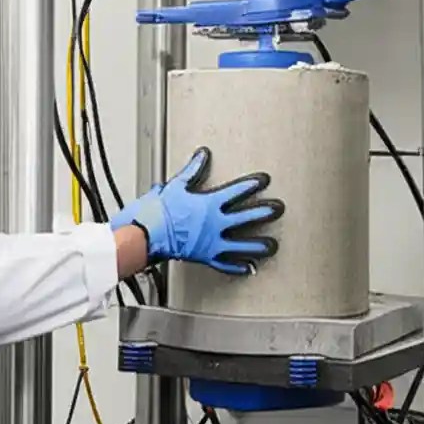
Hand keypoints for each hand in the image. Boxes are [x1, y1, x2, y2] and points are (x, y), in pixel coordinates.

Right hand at [109, 147, 283, 274]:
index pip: (236, 192)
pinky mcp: (205, 257)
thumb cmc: (156, 214)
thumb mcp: (175, 186)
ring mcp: (211, 243)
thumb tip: (202, 155)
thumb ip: (193, 171)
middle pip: (246, 218)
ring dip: (259, 246)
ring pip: (241, 246)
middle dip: (265, 213)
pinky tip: (249, 268)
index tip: (265, 180)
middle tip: (279, 209)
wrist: (144, 237)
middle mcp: (214, 225)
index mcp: (208, 205)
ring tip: (273, 246)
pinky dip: (237, 268)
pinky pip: (224, 264)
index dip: (252, 184)